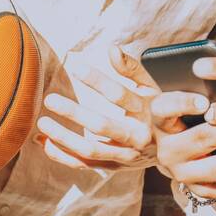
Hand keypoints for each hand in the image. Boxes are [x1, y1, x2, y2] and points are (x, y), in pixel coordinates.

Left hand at [35, 46, 159, 173]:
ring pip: (90, 150)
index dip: (96, 80)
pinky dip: (61, 155)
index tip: (75, 66)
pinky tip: (44, 142)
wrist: (173, 149)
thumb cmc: (158, 110)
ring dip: (63, 138)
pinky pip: (84, 164)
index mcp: (146, 111)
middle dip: (74, 113)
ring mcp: (125, 155)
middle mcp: (137, 136)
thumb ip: (132, 68)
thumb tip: (111, 49)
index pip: (119, 94)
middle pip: (102, 126)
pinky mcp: (114, 167)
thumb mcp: (151, 87)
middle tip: (50, 99)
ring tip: (42, 122)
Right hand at [149, 87, 215, 200]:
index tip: (204, 101)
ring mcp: (180, 172)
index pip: (165, 108)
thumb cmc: (188, 107)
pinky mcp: (196, 189)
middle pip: (202, 138)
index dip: (184, 104)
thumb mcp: (184, 91)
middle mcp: (166, 149)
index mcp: (159, 118)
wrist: (174, 141)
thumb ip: (202, 85)